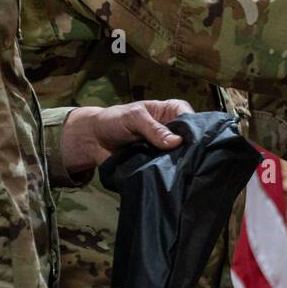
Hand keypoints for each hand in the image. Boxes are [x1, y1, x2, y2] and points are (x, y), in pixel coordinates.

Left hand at [61, 100, 193, 174]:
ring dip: (178, 162)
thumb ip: (154, 129)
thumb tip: (177, 142)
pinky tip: (170, 177)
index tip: (193, 143)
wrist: (93, 140)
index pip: (190, 118)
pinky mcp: (159, 162)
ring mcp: (166, 147)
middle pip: (189, 139)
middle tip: (188, 160)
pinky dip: (168, 172)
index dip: (193, 130)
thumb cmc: (113, 120)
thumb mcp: (134, 118)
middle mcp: (172, 128)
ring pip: (180, 155)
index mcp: (170, 110)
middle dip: (188, 149)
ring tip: (179, 170)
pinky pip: (168, 168)